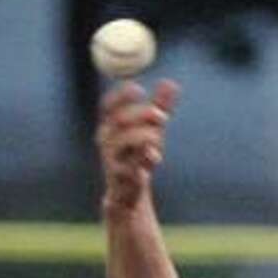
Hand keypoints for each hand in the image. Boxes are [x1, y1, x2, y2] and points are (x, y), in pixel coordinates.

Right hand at [97, 79, 179, 211]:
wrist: (127, 193)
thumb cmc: (137, 156)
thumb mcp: (149, 129)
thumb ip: (159, 106)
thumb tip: (171, 83)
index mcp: (110, 125)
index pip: (109, 104)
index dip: (122, 95)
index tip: (140, 91)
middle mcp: (106, 139)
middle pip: (121, 119)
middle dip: (144, 114)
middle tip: (163, 117)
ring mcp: (111, 158)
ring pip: (126, 140)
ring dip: (147, 135)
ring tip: (159, 140)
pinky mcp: (120, 176)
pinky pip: (132, 164)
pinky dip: (146, 158)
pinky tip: (155, 156)